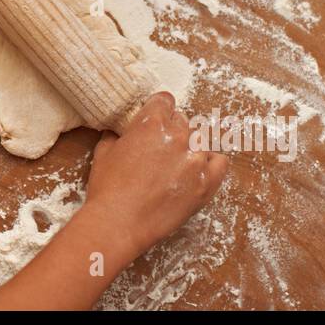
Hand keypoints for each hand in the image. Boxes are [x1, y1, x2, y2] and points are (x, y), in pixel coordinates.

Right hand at [79, 91, 227, 263]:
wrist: (119, 223)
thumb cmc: (107, 188)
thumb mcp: (104, 152)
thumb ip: (116, 135)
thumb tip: (119, 131)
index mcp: (152, 123)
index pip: (164, 100)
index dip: (157, 108)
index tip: (155, 117)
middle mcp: (179, 136)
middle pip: (183, 120)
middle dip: (171, 129)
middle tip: (159, 146)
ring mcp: (196, 160)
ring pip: (201, 139)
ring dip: (189, 145)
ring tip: (176, 161)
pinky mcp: (207, 183)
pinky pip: (220, 161)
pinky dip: (211, 161)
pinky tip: (199, 167)